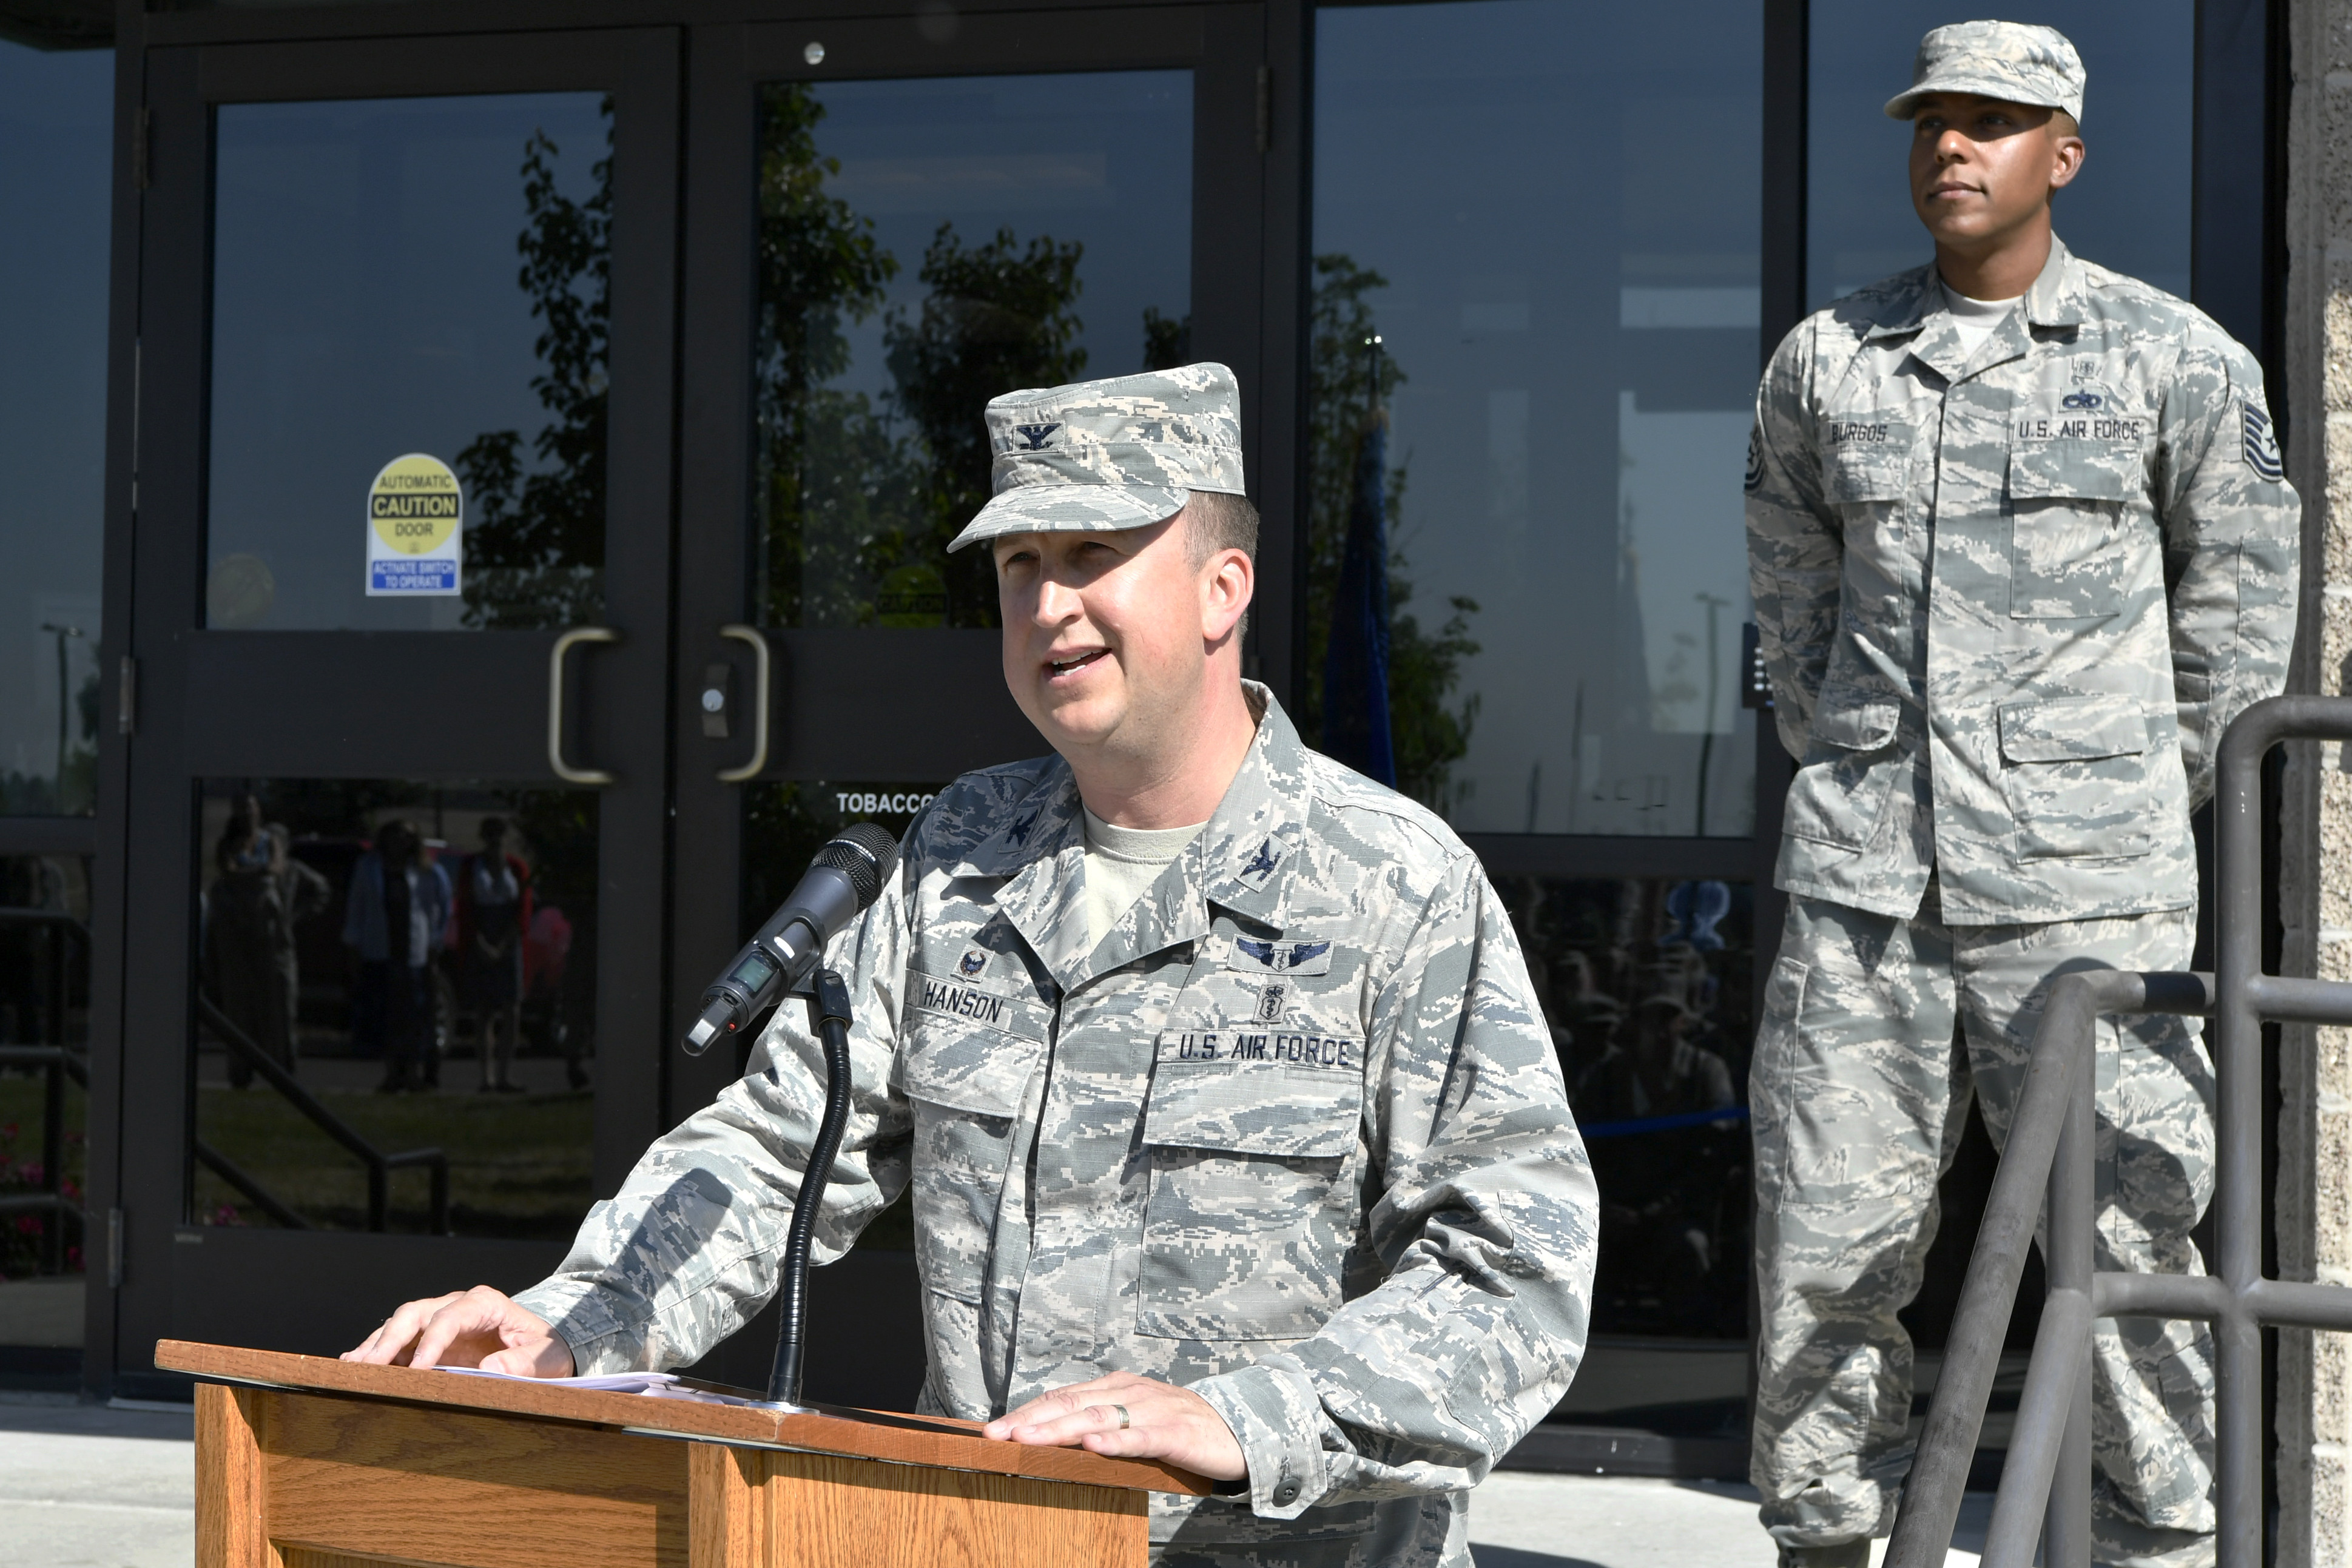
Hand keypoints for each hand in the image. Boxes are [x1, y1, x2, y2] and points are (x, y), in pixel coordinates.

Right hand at [340, 1285, 575, 1376]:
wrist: (544, 1346)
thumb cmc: (547, 1350)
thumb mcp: (547, 1357)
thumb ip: (524, 1362)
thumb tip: (490, 1368)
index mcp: (485, 1304)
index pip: (450, 1317)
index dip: (432, 1341)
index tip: (419, 1369)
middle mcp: (456, 1305)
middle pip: (415, 1314)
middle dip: (390, 1339)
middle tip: (368, 1367)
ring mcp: (439, 1320)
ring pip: (399, 1325)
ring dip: (376, 1346)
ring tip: (352, 1368)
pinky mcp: (430, 1338)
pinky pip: (399, 1341)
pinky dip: (377, 1352)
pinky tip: (355, 1366)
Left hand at [983, 1371, 1245, 1481]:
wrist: (1238, 1428)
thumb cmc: (1178, 1428)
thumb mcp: (1133, 1421)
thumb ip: (1098, 1425)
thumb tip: (1050, 1441)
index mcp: (1115, 1387)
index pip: (1062, 1397)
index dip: (1026, 1412)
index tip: (992, 1429)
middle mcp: (1129, 1392)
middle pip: (1071, 1404)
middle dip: (1030, 1420)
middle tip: (996, 1434)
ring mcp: (1152, 1409)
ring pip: (1098, 1417)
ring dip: (1059, 1430)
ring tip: (1027, 1440)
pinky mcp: (1175, 1432)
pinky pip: (1141, 1437)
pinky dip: (1115, 1441)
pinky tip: (1092, 1447)